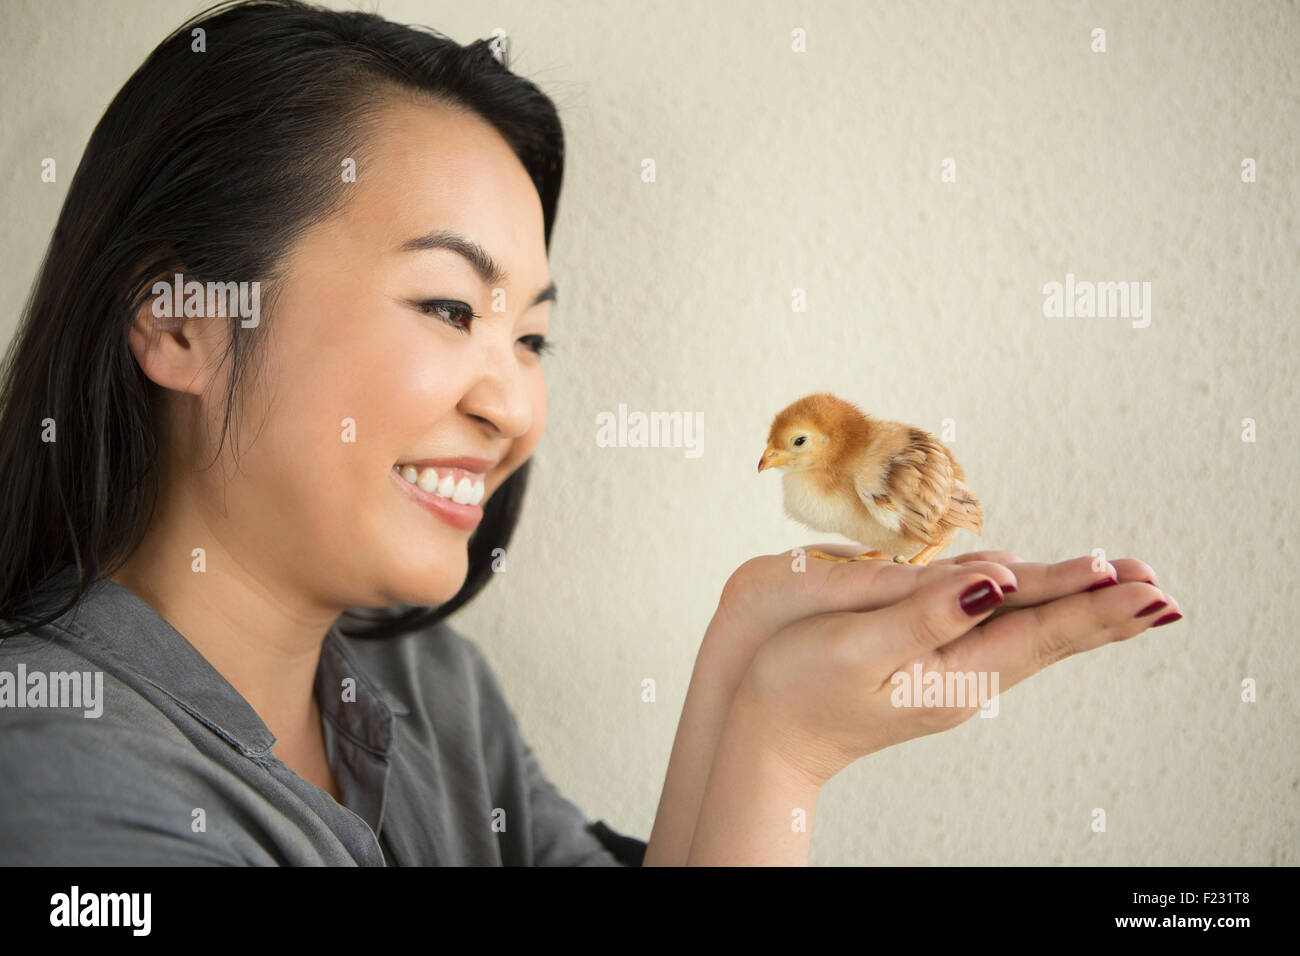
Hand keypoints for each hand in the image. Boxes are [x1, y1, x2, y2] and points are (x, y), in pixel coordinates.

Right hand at [730, 553, 1178, 788]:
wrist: (766, 740)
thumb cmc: (797, 689)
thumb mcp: (858, 648)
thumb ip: (928, 613)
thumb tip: (998, 581)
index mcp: (952, 671)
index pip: (1041, 630)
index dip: (1095, 603)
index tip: (1148, 586)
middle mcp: (963, 678)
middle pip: (1048, 636)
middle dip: (1105, 610)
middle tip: (1161, 590)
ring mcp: (949, 677)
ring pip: (1027, 637)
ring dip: (1077, 613)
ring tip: (1123, 596)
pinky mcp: (929, 669)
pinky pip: (999, 637)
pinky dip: (1035, 618)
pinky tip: (1041, 611)